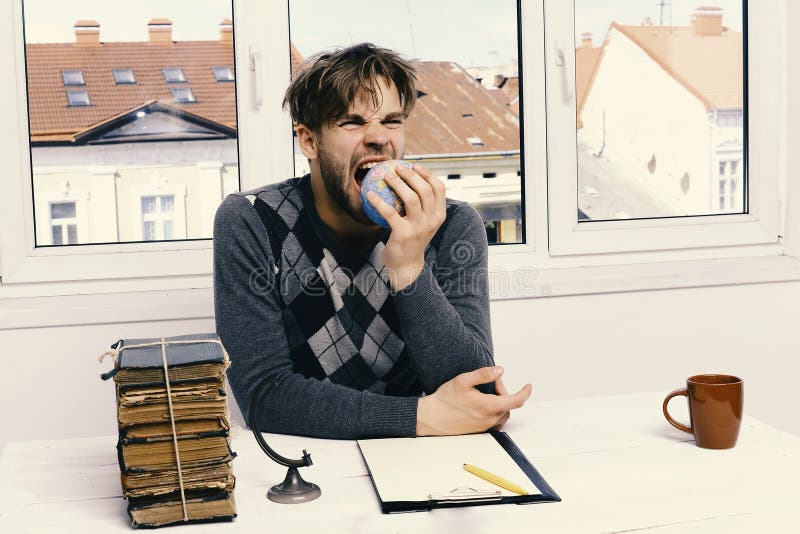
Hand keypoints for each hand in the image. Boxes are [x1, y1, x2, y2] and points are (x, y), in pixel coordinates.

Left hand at [365, 163, 445, 290]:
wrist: (406, 265)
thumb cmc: (412, 239)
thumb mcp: (424, 223)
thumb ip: (423, 206)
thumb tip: (410, 179)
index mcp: (439, 215)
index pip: (439, 189)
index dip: (428, 174)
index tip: (415, 166)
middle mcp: (432, 220)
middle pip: (425, 190)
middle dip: (411, 175)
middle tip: (398, 168)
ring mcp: (418, 228)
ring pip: (411, 198)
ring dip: (398, 183)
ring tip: (387, 176)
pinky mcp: (403, 234)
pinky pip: (389, 212)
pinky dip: (378, 201)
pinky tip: (369, 194)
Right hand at [416, 366, 531, 435]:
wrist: (432, 417)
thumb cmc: (445, 399)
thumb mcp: (463, 380)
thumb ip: (483, 374)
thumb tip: (500, 370)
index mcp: (488, 406)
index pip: (516, 401)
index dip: (525, 392)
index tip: (528, 386)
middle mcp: (489, 419)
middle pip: (508, 404)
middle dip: (503, 391)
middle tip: (490, 381)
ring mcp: (485, 427)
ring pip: (503, 413)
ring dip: (500, 402)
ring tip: (486, 392)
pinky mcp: (480, 430)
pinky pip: (496, 421)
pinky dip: (495, 411)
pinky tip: (484, 404)